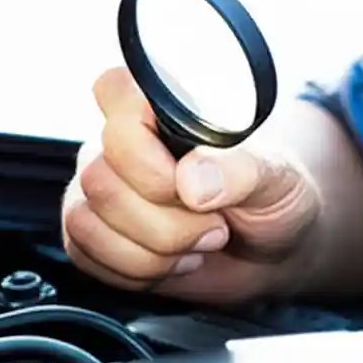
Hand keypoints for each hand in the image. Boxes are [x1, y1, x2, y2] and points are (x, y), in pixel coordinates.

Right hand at [61, 68, 322, 304]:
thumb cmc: (275, 198)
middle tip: (216, 224)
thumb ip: (243, 169)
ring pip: (86, 219)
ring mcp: (104, 183)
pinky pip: (83, 252)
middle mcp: (124, 138)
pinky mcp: (93, 229)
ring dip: (153, 250)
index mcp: (166, 104)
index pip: (112, 91)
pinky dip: (136, 271)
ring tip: (199, 241)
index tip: (188, 179)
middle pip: (100, 176)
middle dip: (166, 220)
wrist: (274, 249)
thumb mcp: (279, 179)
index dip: (141, 146)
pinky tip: (174, 260)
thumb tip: (191, 178)